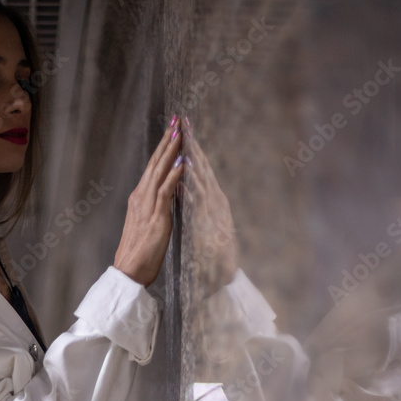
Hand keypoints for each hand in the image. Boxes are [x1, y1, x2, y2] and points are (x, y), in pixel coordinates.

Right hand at [113, 119, 184, 286]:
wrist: (129, 272)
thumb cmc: (139, 253)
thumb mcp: (147, 224)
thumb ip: (155, 207)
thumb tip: (166, 194)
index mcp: (139, 199)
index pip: (153, 167)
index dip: (162, 148)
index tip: (171, 130)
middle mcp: (141, 198)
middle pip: (155, 163)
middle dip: (167, 140)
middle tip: (176, 120)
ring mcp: (147, 206)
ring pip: (160, 172)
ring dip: (171, 151)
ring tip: (180, 132)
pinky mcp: (156, 217)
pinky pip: (165, 191)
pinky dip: (173, 175)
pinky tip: (181, 162)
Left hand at [181, 120, 238, 294]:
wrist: (222, 278)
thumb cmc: (212, 255)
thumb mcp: (200, 224)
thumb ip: (192, 203)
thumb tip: (180, 185)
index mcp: (209, 200)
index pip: (195, 170)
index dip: (187, 149)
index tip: (178, 129)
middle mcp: (215, 201)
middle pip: (201, 168)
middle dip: (191, 145)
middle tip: (182, 122)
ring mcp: (216, 211)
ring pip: (203, 180)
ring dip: (195, 159)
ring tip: (185, 139)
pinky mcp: (215, 223)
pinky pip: (203, 201)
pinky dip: (195, 186)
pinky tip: (188, 173)